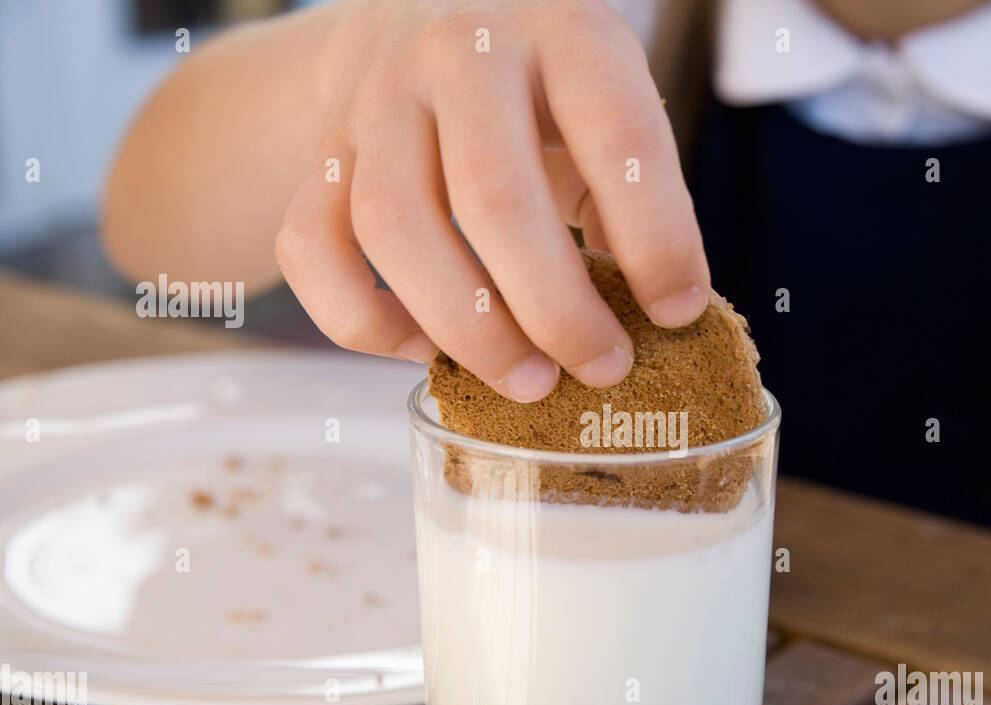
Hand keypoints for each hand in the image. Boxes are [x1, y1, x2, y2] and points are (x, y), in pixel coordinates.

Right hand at [274, 0, 710, 400]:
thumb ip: (631, 187)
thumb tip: (656, 309)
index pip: (616, 133)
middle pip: (493, 199)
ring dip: (467, 330)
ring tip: (529, 381)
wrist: (421, 11)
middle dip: (556, 310)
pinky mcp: (321, 154)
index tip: (678, 314)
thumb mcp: (609, 98)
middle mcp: (459, 53)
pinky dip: (363, 322)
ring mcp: (376, 101)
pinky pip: (312, 250)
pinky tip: (423, 350)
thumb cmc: (543, 82)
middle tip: (601, 369)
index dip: (655, 237)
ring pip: (395, 230)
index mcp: (562, 30)